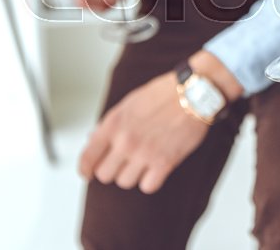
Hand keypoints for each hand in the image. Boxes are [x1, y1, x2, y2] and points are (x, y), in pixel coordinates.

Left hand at [79, 51, 242, 193]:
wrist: (194, 93)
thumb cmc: (164, 94)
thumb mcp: (129, 103)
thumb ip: (110, 124)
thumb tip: (93, 139)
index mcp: (114, 123)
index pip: (88, 157)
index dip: (85, 169)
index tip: (88, 173)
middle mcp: (126, 140)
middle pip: (105, 175)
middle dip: (112, 170)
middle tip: (122, 163)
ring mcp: (145, 153)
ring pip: (124, 182)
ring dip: (132, 175)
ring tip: (142, 163)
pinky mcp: (165, 162)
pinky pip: (148, 187)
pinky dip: (150, 181)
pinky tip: (155, 169)